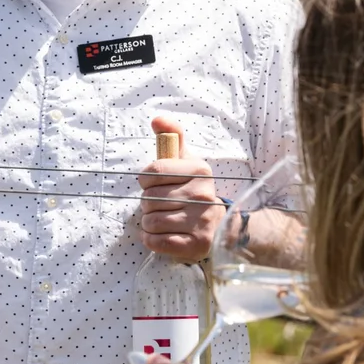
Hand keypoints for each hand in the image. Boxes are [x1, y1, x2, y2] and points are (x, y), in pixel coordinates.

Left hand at [138, 116, 222, 261]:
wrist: (219, 223)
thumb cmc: (192, 187)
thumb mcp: (186, 159)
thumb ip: (172, 136)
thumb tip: (156, 120)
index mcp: (199, 170)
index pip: (152, 172)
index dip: (145, 179)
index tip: (151, 183)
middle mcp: (203, 195)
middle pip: (149, 199)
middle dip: (147, 203)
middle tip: (159, 204)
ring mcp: (201, 221)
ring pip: (151, 221)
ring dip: (148, 222)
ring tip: (161, 218)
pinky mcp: (197, 244)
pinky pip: (157, 241)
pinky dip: (151, 239)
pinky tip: (159, 234)